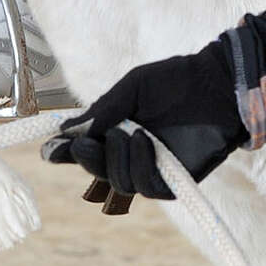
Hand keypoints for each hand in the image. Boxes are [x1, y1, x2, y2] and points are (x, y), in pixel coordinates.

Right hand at [41, 40, 243, 199]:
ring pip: (119, 181)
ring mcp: (150, 168)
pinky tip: (147, 142)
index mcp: (115, 129)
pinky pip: (146, 185)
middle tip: (84, 144)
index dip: (66, 151)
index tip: (49, 150)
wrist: (216, 84)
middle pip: (96, 170)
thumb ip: (102, 111)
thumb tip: (65, 131)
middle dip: (87, 158)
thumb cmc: (175, 80)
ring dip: (117, 159)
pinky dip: (140, 165)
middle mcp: (129, 152)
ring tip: (132, 131)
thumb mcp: (132, 88)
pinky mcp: (172, 181)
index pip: (85, 147)